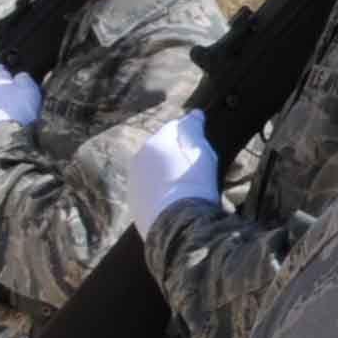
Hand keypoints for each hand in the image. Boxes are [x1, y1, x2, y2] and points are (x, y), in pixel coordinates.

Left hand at [124, 114, 219, 232]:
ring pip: (155, 171)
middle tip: (198, 167)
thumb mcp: (202, 150)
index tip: (203, 143)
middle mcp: (139, 158)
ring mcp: (135, 182)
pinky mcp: (135, 203)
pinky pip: (151, 191)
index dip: (191, 133)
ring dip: (169, 173)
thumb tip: (194, 114)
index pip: (174, 128)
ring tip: (189, 187)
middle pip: (162, 150)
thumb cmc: (194, 182)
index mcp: (155, 142)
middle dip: (177, 154)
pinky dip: (162, 192)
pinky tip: (178, 201)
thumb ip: (194, 128)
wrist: (178, 222)